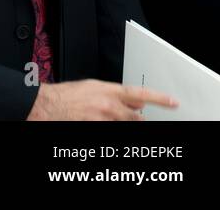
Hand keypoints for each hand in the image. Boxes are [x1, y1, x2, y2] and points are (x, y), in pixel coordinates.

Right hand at [27, 80, 176, 119]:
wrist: (47, 106)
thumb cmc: (65, 96)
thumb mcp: (91, 87)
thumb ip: (113, 94)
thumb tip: (134, 103)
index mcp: (108, 91)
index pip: (140, 94)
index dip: (159, 99)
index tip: (173, 103)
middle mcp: (109, 106)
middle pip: (136, 117)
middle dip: (135, 118)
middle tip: (127, 117)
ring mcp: (104, 120)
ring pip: (127, 125)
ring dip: (122, 123)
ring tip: (107, 118)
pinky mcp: (98, 130)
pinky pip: (114, 131)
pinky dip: (112, 127)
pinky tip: (99, 121)